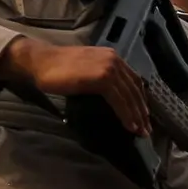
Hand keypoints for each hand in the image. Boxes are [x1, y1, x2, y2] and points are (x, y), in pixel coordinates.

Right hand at [2, 40, 149, 134]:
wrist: (41, 62)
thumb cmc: (58, 68)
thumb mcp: (86, 69)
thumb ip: (100, 76)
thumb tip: (110, 96)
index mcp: (112, 56)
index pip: (133, 80)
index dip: (140, 99)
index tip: (143, 115)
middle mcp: (114, 60)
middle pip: (134, 89)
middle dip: (142, 111)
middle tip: (146, 129)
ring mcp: (109, 68)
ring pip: (129, 96)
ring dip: (137, 116)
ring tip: (140, 132)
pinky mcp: (102, 78)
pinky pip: (119, 100)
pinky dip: (126, 115)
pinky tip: (129, 126)